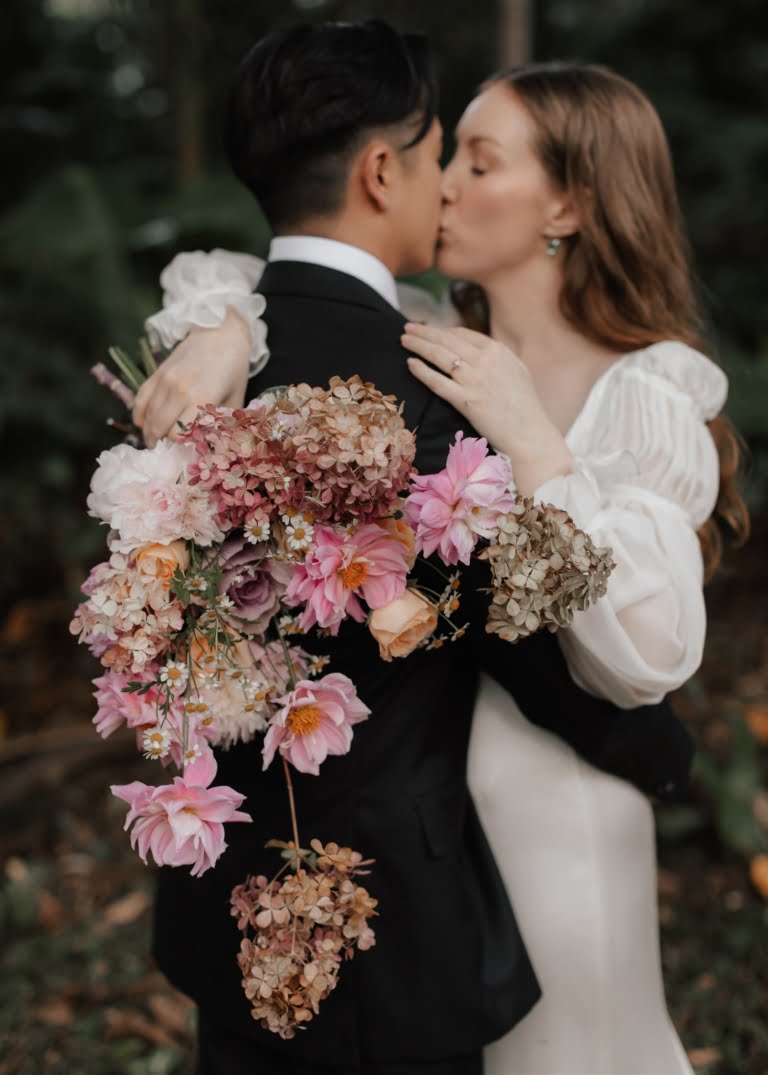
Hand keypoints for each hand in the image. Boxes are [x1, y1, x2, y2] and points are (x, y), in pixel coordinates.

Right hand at [133, 310, 251, 446]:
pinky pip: (140, 400)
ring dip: (149, 434)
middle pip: (160, 429)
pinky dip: (139, 415)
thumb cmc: (233, 369)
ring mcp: (164, 381)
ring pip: (148, 417)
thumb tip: (213, 446)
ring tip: (154, 444)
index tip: (184, 456)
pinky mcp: (156, 374)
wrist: (221, 333)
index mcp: (201, 399)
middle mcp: (179, 391)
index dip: (180, 449)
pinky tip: (144, 425)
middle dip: (161, 445)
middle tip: (166, 454)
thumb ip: (223, 423)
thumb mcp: (235, 399)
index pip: (179, 436)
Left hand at [401, 322, 572, 494]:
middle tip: (408, 328)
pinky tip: (410, 363)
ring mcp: (473, 380)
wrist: (529, 433)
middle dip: (424, 331)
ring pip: (439, 356)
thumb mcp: (516, 369)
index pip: (462, 334)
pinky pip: (437, 382)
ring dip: (418, 345)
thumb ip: (497, 356)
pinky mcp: (465, 400)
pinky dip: (421, 371)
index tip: (430, 330)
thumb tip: (477, 348)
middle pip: (446, 340)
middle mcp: (484, 360)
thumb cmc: (524, 405)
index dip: (442, 330)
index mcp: (497, 350)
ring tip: (404, 340)